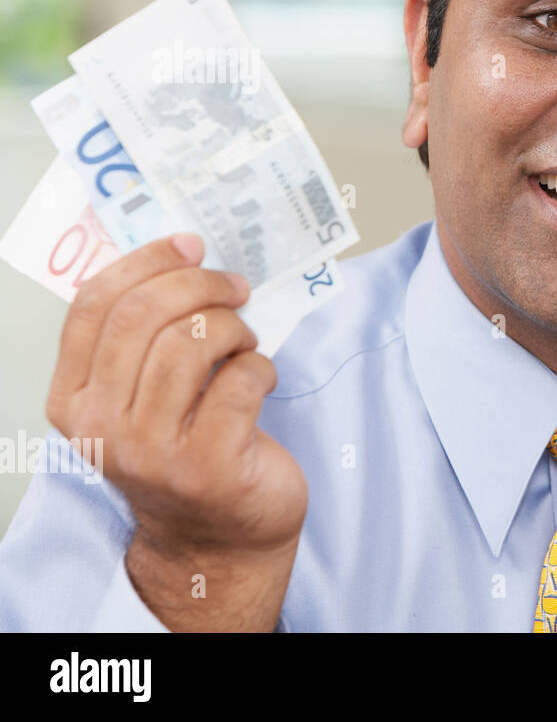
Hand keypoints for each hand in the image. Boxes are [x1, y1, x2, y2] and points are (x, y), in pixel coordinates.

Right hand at [45, 234, 307, 630]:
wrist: (219, 534)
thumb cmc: (187, 450)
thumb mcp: (143, 394)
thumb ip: (144, 337)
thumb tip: (182, 254)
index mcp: (74, 399)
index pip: (95, 305)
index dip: (146, 261)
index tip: (189, 244)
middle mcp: (103, 426)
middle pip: (143, 315)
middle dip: (199, 284)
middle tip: (234, 286)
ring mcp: (153, 450)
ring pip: (191, 343)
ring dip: (232, 327)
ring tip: (244, 342)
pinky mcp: (209, 465)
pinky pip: (241, 382)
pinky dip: (261, 366)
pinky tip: (261, 378)